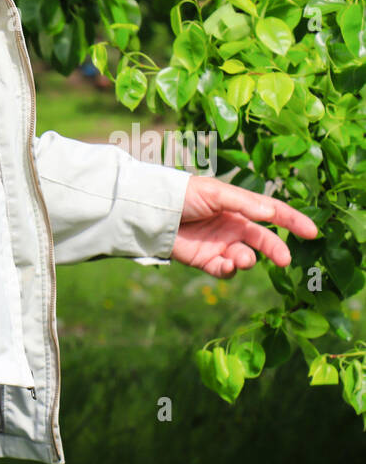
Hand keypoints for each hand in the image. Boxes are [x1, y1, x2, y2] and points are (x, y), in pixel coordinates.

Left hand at [171, 175, 318, 277]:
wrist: (151, 212)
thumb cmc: (182, 195)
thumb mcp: (215, 193)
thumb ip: (244, 203)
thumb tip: (272, 213)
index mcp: (239, 207)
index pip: (273, 214)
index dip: (294, 222)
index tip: (313, 233)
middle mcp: (233, 227)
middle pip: (263, 240)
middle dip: (276, 250)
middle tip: (285, 260)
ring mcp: (220, 245)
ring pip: (245, 258)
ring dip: (247, 260)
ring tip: (241, 258)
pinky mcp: (205, 260)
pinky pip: (224, 271)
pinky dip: (229, 271)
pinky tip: (226, 265)